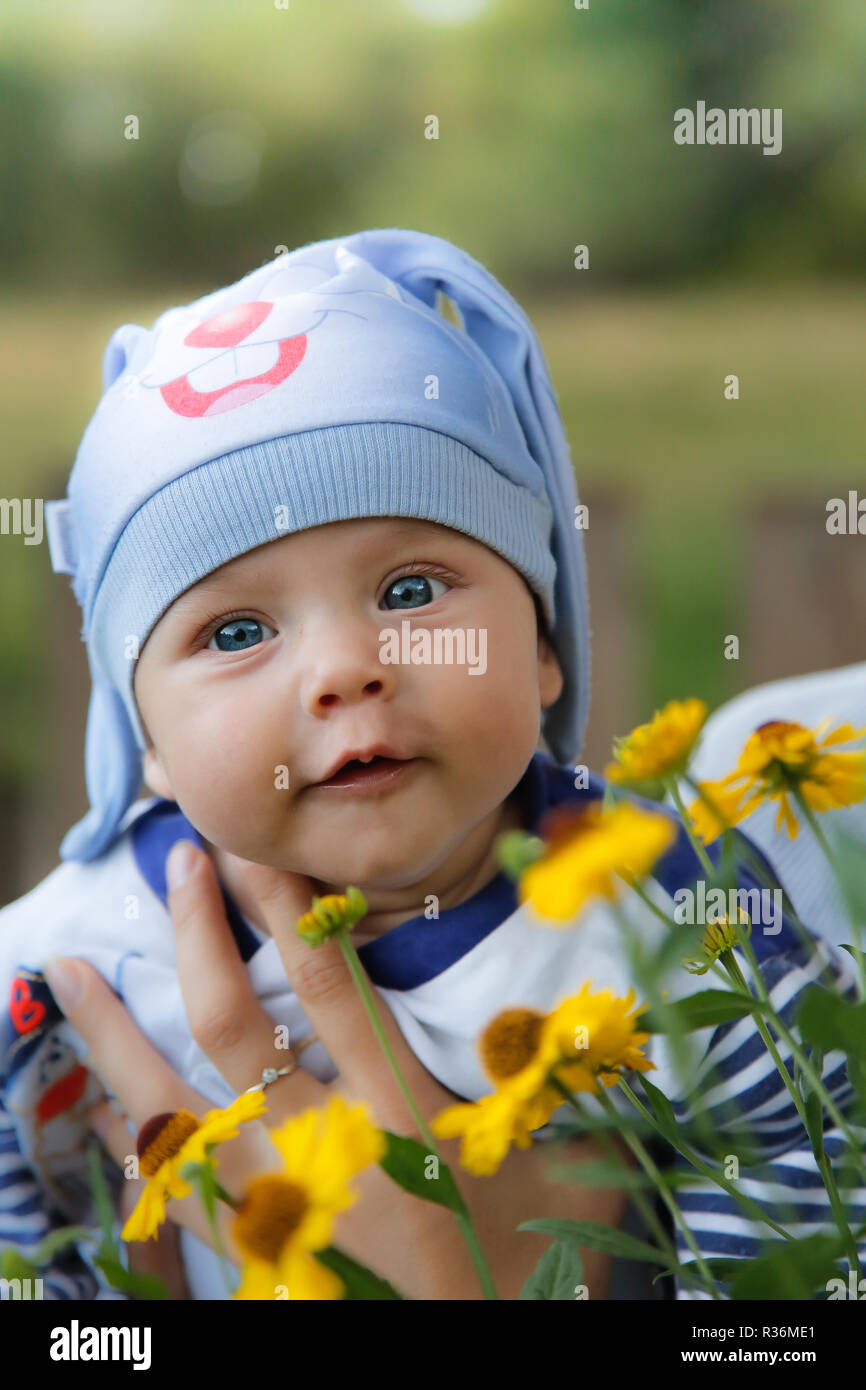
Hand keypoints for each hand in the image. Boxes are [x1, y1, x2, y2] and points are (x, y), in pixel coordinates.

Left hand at [48, 845, 627, 1298]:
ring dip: (111, 1030)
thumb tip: (591, 1012)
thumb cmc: (514, 1264)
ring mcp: (268, 1199)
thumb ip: (551, 1084)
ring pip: (167, 1099)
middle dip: (196, 932)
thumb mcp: (550, 1166)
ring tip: (63, 971)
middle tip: (176, 861)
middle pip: (232, 1022)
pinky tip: (97, 1095)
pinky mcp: (246, 1244)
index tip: (254, 845)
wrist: (465, 1356)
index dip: (284, 903)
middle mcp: (319, 1147)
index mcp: (396, 1114)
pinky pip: (164, 1182)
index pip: (327, 982)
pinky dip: (127, 1131)